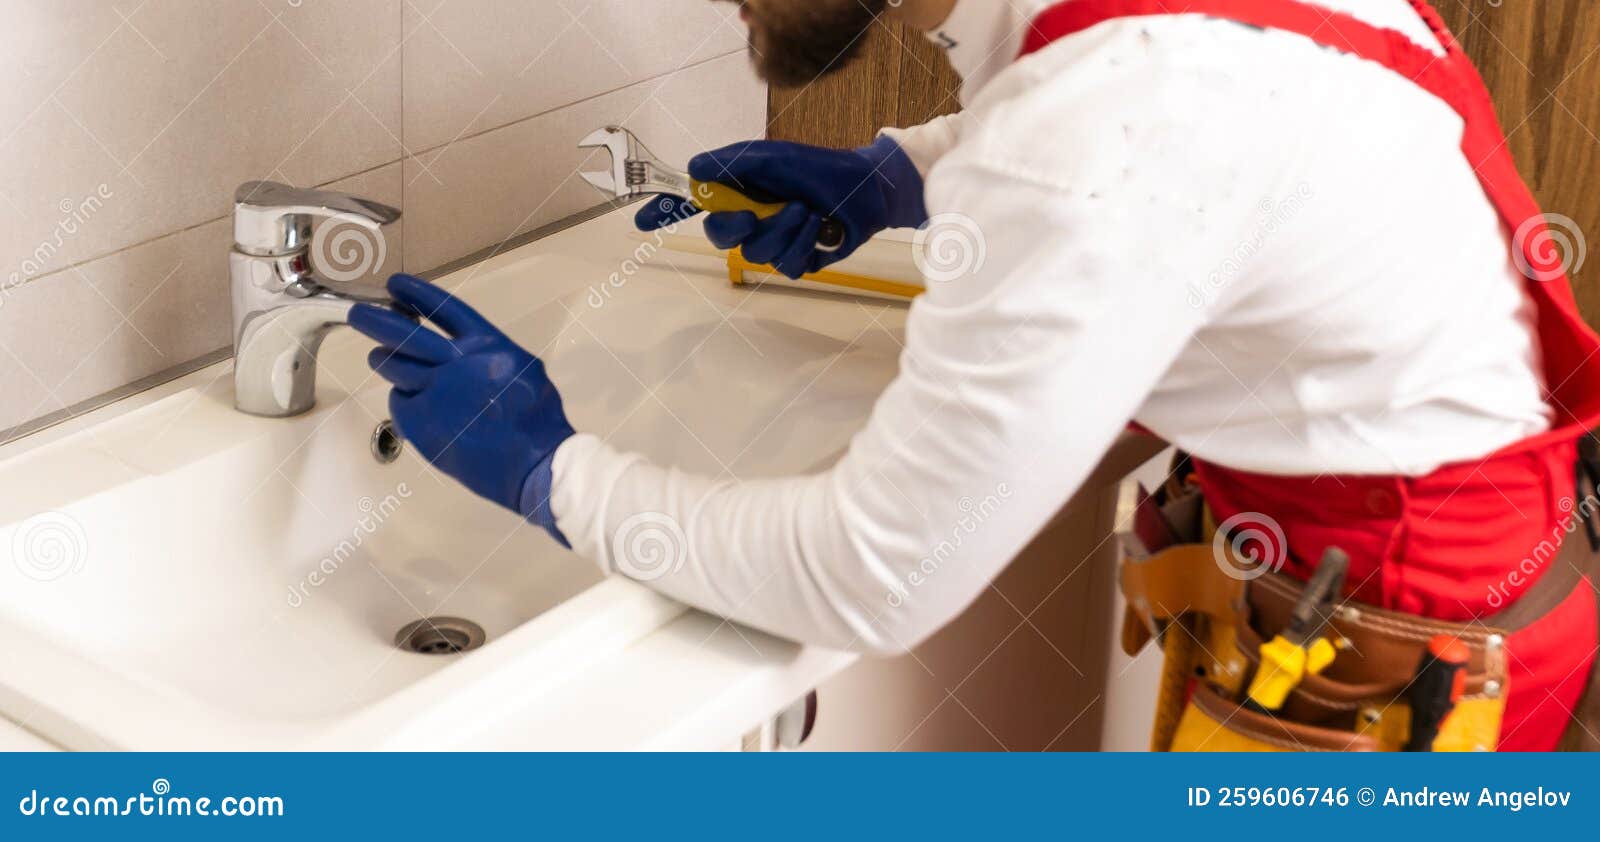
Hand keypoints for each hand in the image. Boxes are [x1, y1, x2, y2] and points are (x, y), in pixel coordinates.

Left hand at [349, 274, 574, 542]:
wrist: (535, 464)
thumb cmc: (537, 420)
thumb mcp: (523, 369)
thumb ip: (488, 356)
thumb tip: (462, 354)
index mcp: (487, 346)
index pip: (444, 308)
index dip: (417, 294)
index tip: (396, 285)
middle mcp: (457, 363)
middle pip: (403, 333)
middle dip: (375, 320)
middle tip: (359, 315)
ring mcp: (436, 393)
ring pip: (394, 367)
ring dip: (383, 359)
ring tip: (379, 357)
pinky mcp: (422, 423)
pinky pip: (400, 403)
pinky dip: (403, 401)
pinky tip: (416, 407)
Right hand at [635, 136, 926, 278]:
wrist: (865, 190)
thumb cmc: (819, 168)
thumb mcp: (773, 157)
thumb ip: (733, 164)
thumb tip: (693, 168)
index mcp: (738, 190)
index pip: (694, 203)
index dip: (665, 212)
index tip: (641, 220)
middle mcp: (750, 217)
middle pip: (719, 235)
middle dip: (736, 227)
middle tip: (756, 214)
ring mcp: (773, 240)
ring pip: (756, 254)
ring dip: (784, 231)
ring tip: (807, 212)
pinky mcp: (797, 260)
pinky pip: (786, 266)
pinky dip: (803, 245)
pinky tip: (819, 229)